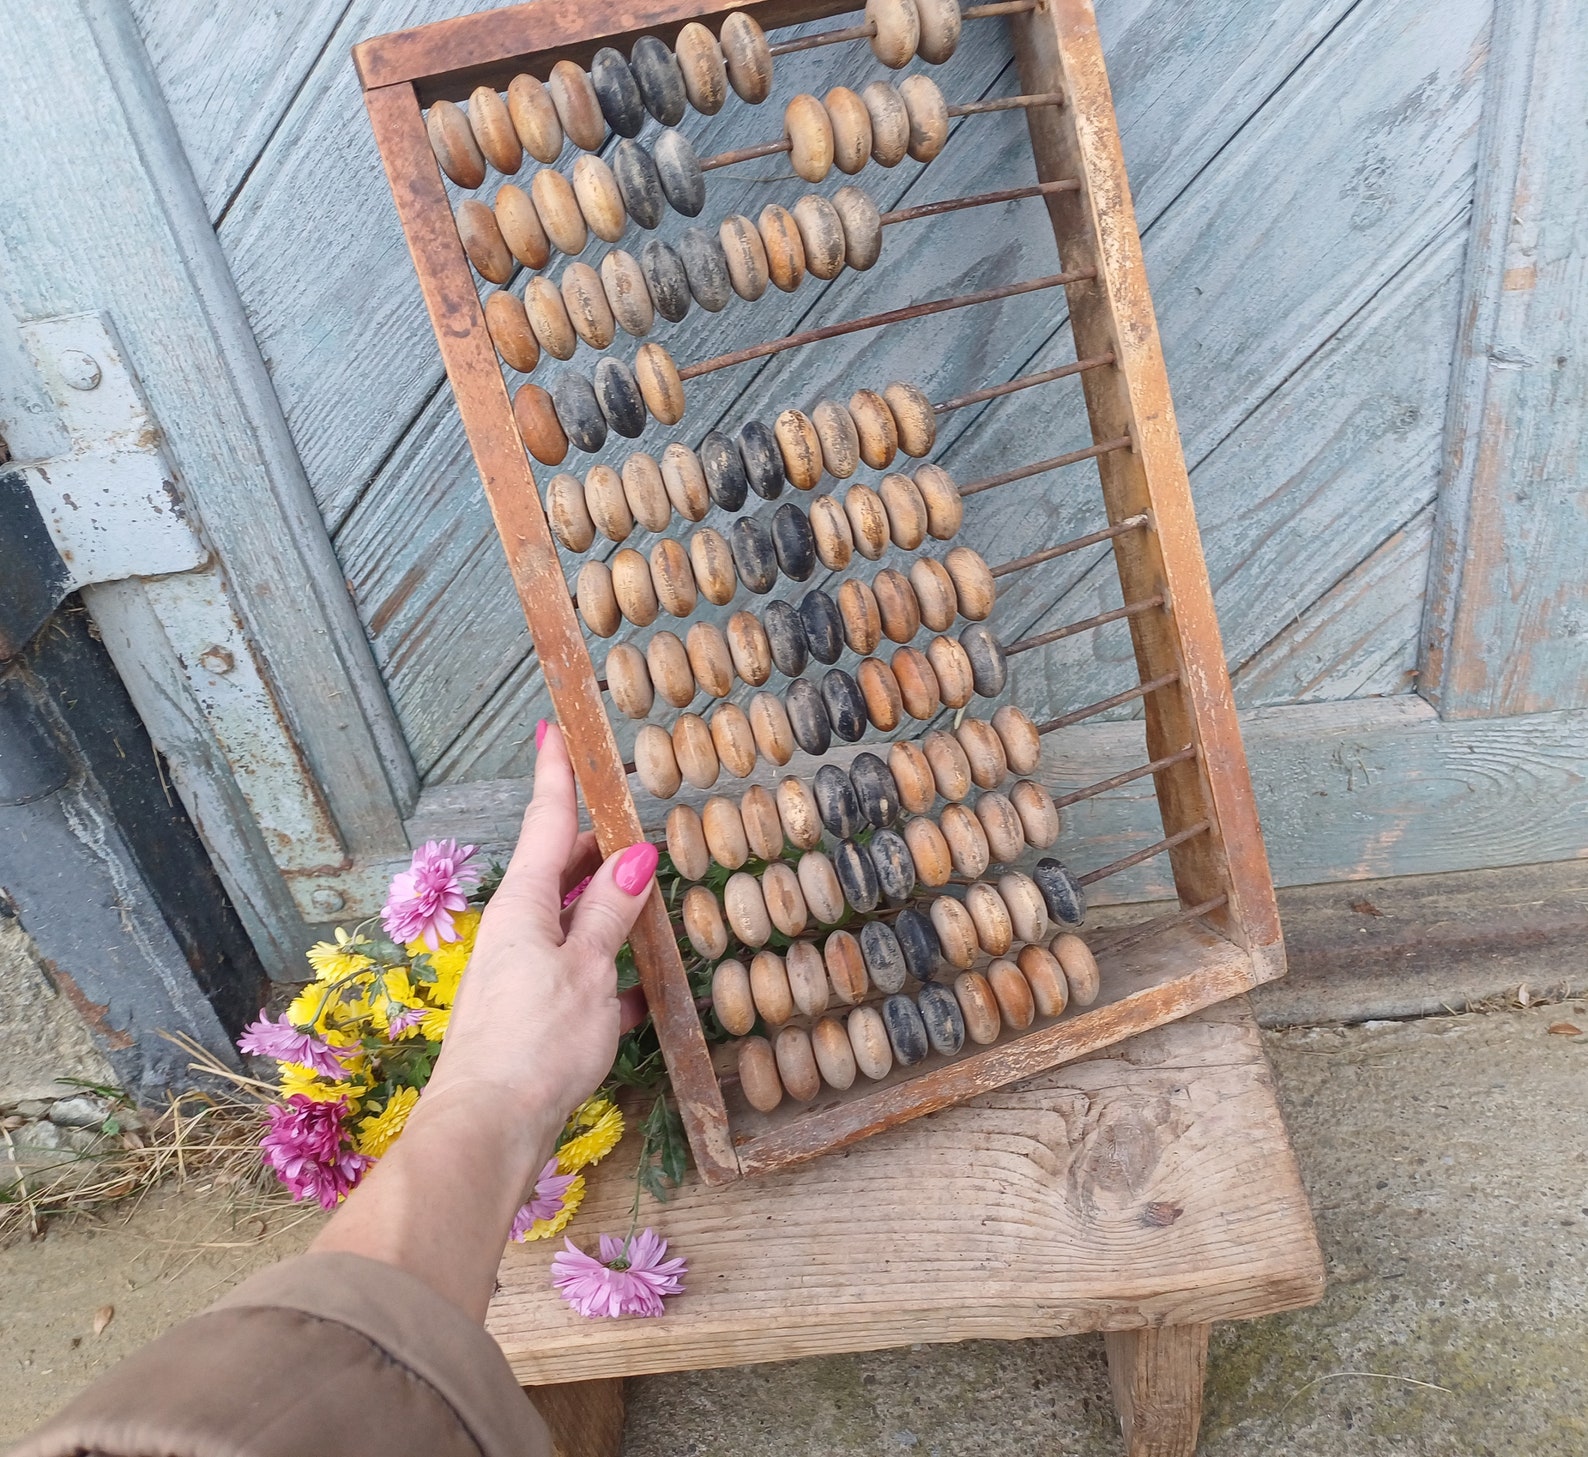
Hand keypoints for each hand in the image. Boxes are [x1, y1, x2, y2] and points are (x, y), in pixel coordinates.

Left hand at [422, 721, 656, 1132]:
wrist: (488, 1130)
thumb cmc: (536, 1041)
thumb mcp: (587, 968)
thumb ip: (610, 911)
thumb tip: (633, 854)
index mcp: (525, 904)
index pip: (545, 819)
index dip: (556, 772)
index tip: (554, 726)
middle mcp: (518, 931)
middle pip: (562, 871)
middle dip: (599, 848)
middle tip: (641, 828)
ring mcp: (524, 975)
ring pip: (575, 925)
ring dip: (612, 913)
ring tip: (658, 905)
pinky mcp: (535, 1017)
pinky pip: (581, 977)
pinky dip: (612, 975)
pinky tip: (648, 992)